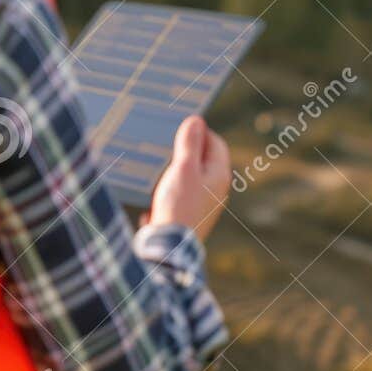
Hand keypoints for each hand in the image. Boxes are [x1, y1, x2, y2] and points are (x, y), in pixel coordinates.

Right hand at [145, 115, 230, 240]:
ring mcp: (203, 205)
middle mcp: (216, 191)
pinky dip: (168, 192)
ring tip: (157, 167)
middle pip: (203, 161)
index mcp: (219, 175)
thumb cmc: (178, 206)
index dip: (199, 131)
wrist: (168, 249)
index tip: (180, 127)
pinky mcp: (188, 217)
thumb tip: (196, 121)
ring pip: (190, 179)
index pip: (216, 143)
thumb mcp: (183, 168)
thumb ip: (189, 144)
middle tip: (167, 143)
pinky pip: (178, 198)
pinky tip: (152, 195)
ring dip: (174, 172)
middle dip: (185, 151)